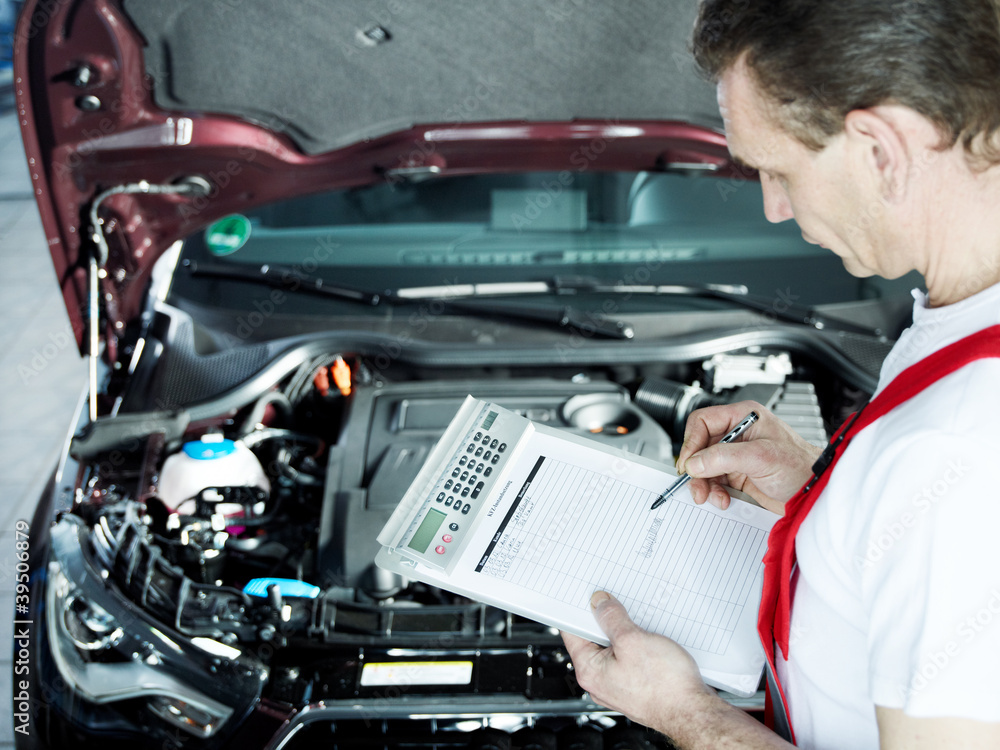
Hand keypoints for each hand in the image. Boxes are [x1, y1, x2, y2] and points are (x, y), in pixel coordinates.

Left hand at [561, 591, 711, 728]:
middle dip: (606, 620)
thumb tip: (599, 604)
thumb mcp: (633, 640)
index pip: (572, 632)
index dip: (578, 610)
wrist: (693, 712)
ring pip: (615, 649)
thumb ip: (612, 618)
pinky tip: (652, 641)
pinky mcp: (637, 686)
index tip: (587, 594)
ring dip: (626, 633)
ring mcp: (619, 685)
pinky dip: (638, 646)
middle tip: (618, 605)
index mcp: (590, 671)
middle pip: (594, 639)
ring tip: (640, 626)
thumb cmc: (665, 687)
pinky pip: (631, 659)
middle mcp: (600, 682)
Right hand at [676, 401, 822, 513]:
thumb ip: (723, 458)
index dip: (692, 442)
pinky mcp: (738, 475)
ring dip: (703, 484)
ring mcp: (737, 456)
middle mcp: (738, 434)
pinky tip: (722, 499)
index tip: (688, 463)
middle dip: (695, 468)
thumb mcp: (761, 457)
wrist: (816, 493)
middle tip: (696, 485)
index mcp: (744, 418)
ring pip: (703, 467)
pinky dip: (713, 492)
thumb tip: (694, 463)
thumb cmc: (802, 467)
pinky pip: (713, 482)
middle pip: (699, 447)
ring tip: (709, 497)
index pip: (703, 422)